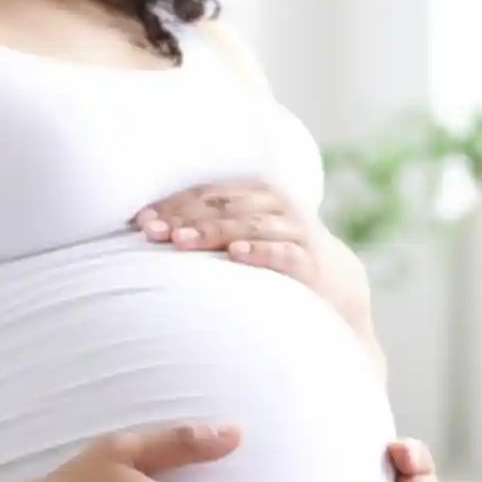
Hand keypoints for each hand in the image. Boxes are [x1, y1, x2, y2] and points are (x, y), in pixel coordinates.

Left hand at [133, 180, 372, 329]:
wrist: (340, 287)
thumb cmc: (277, 256)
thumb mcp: (247, 234)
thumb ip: (210, 226)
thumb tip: (148, 229)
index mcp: (258, 194)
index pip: (209, 193)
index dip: (174, 203)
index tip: (141, 220)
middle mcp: (278, 207)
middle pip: (224, 205)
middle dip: (184, 217)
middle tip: (152, 231)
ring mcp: (296, 233)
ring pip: (250, 225)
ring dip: (213, 232)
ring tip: (181, 241)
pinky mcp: (311, 263)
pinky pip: (284, 253)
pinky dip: (259, 252)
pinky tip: (235, 255)